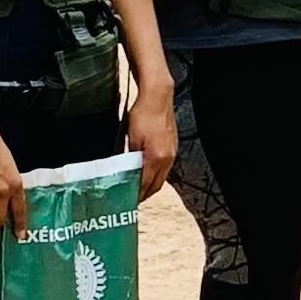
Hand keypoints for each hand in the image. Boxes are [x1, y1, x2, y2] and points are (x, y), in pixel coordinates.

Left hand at [127, 78, 178, 201]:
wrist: (158, 97)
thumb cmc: (142, 114)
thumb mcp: (131, 138)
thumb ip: (131, 157)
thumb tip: (128, 172)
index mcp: (156, 157)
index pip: (145, 184)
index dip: (136, 195)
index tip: (127, 201)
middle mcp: (167, 158)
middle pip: (156, 185)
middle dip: (144, 195)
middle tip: (131, 200)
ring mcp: (172, 153)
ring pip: (161, 178)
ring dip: (150, 185)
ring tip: (138, 189)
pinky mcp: (173, 148)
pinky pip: (165, 168)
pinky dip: (156, 174)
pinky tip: (147, 172)